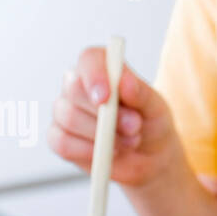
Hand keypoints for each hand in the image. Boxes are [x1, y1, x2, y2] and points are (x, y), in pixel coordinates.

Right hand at [47, 48, 180, 186]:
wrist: (149, 156)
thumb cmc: (151, 123)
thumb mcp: (156, 108)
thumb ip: (141, 93)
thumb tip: (124, 82)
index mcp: (105, 69)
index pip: (90, 59)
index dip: (95, 75)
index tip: (106, 97)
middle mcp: (79, 85)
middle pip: (74, 88)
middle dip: (105, 112)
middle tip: (134, 126)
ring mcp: (66, 111)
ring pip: (69, 117)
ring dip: (102, 134)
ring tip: (130, 141)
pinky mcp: (59, 137)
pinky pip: (62, 142)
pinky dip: (87, 150)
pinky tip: (107, 152)